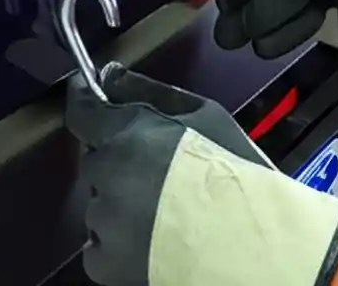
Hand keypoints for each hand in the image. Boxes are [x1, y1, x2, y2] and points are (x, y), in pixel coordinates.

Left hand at [65, 63, 337, 285]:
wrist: (254, 248)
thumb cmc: (237, 174)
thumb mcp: (205, 115)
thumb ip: (148, 91)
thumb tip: (107, 75)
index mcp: (126, 134)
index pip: (82, 112)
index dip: (85, 101)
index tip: (88, 94)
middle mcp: (105, 175)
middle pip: (99, 161)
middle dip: (120, 162)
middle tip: (161, 174)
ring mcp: (102, 222)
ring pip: (101, 204)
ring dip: (121, 203)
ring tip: (165, 213)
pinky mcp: (104, 262)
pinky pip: (99, 245)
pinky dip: (117, 243)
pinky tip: (154, 242)